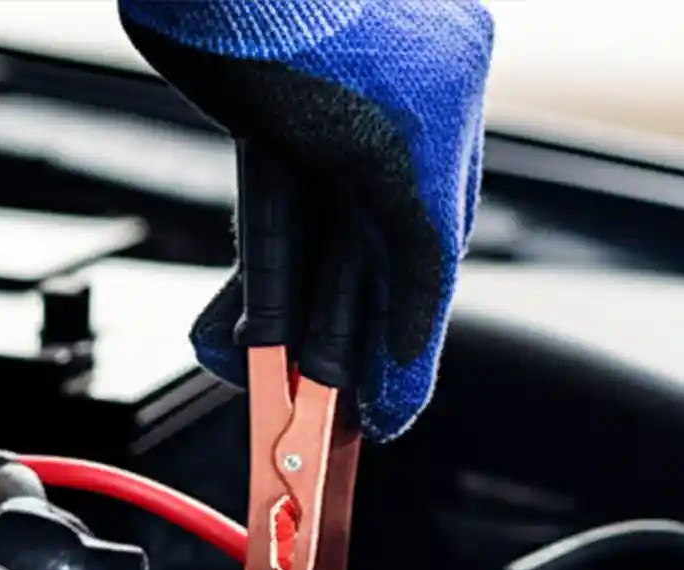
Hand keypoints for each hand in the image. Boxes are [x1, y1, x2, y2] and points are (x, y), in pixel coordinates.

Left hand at [120, 0, 493, 440]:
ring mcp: (326, 111)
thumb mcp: (392, 152)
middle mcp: (394, 110)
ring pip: (313, 240)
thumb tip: (412, 348)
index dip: (409, 340)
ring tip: (265, 384)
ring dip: (287, 320)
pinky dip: (255, 277)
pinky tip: (233, 337)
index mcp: (450, 100)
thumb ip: (417, 252)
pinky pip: (270, 209)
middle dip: (340, 340)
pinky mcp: (263, 111)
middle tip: (323, 416)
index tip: (389, 409)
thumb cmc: (308, 17)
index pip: (433, 251)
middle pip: (369, 254)